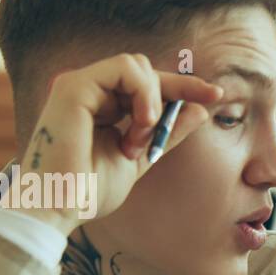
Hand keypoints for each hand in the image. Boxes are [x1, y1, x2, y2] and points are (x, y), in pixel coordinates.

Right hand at [15, 53, 223, 233]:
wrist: (60, 208)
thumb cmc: (89, 190)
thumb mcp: (141, 157)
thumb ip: (167, 133)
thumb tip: (200, 110)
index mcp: (100, 105)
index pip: (146, 84)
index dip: (183, 86)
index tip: (215, 95)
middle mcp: (88, 90)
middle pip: (145, 69)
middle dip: (172, 92)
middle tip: (163, 132)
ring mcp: (79, 84)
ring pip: (137, 65)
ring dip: (153, 101)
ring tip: (143, 137)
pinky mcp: (75, 85)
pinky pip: (125, 68)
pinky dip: (144, 94)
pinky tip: (142, 124)